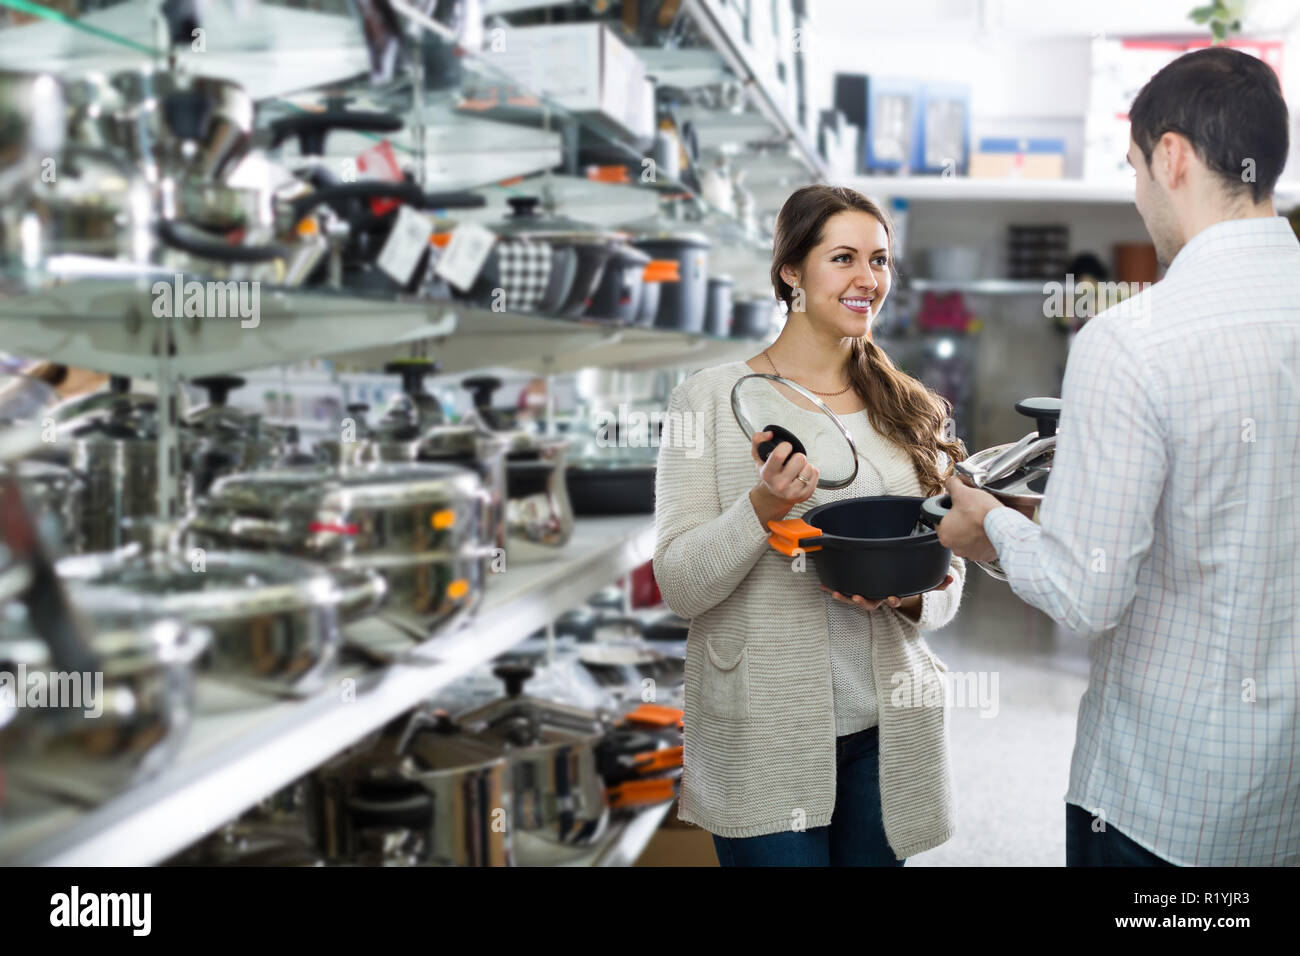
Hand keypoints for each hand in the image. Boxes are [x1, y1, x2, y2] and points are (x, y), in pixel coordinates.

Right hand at [749, 430, 818, 528]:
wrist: (775, 494)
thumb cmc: (769, 473)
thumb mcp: (758, 457)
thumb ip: (758, 440)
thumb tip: (770, 434)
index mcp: (767, 474)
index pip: (779, 454)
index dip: (785, 446)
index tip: (786, 447)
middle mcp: (780, 485)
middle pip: (799, 458)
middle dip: (798, 456)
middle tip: (792, 460)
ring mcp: (793, 491)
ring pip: (809, 467)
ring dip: (805, 465)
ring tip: (797, 469)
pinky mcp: (805, 494)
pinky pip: (815, 473)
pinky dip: (811, 471)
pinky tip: (802, 474)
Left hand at [819, 574, 953, 615]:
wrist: (897, 592)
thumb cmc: (908, 585)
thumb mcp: (923, 584)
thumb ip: (937, 582)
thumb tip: (951, 579)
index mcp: (894, 595)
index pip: (895, 600)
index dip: (893, 600)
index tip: (892, 598)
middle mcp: (879, 598)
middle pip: (871, 603)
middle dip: (863, 601)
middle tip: (857, 597)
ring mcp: (867, 596)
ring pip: (855, 599)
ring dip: (844, 596)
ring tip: (834, 593)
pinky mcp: (856, 591)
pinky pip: (843, 591)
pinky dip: (832, 588)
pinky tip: (822, 584)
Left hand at [935, 478, 1001, 563]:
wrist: (1005, 527)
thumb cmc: (983, 513)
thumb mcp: (963, 493)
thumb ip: (953, 485)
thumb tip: (950, 482)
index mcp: (944, 534)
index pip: (939, 519)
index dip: (948, 509)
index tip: (956, 505)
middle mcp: (954, 547)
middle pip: (954, 529)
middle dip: (961, 519)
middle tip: (971, 510)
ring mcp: (970, 553)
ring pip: (967, 538)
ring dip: (972, 529)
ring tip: (980, 519)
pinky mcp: (984, 556)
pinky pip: (981, 545)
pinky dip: (983, 537)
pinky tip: (988, 528)